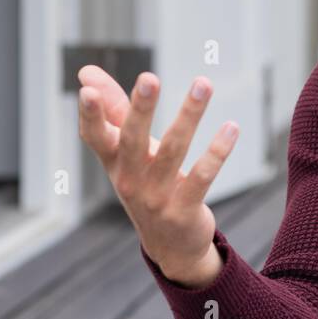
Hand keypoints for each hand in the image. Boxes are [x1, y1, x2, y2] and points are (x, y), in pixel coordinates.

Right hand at [76, 66, 238, 279]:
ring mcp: (156, 198)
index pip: (95, 137)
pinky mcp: (183, 210)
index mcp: (114, 163)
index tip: (87, 90)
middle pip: (132, 140)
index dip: (90, 116)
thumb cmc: (147, 184)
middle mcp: (130, 180)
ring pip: (173, 150)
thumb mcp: (128, 153)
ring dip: (189, 115)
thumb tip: (86, 72)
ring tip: (203, 83)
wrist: (171, 246)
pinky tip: (231, 127)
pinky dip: (217, 152)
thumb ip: (113, 110)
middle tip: (150, 77)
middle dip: (140, 108)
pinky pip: (201, 177)